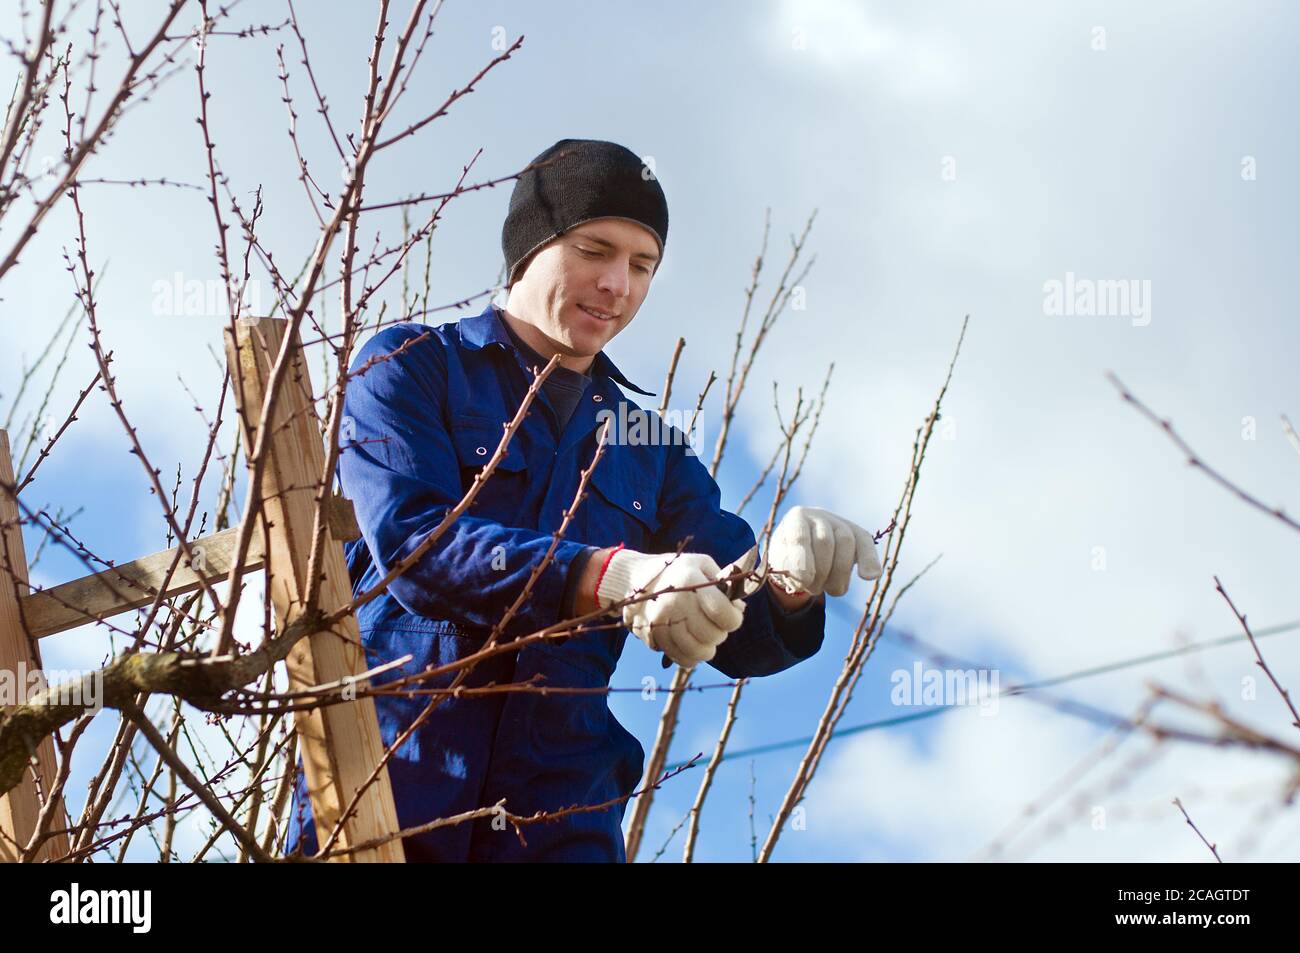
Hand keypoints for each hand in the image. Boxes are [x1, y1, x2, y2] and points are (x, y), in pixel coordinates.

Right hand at [595, 549, 745, 666]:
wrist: (635, 577)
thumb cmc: (677, 570)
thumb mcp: (701, 564)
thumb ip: (724, 583)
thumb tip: (739, 608)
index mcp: (690, 581)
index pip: (723, 614)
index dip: (734, 619)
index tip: (733, 614)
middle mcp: (674, 603)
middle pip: (711, 635)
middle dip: (720, 633)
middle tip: (716, 624)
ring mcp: (661, 622)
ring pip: (696, 651)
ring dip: (707, 649)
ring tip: (706, 637)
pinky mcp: (652, 636)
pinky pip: (679, 658)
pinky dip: (691, 657)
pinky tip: (693, 647)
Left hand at [766, 505, 881, 597]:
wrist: (804, 552)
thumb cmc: (790, 559)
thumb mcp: (781, 563)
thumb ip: (788, 569)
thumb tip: (803, 578)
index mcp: (795, 519)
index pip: (799, 536)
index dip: (801, 562)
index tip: (802, 582)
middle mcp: (818, 515)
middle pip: (825, 541)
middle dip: (821, 572)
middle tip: (812, 589)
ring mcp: (840, 522)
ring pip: (846, 542)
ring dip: (839, 573)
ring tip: (829, 589)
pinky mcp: (858, 534)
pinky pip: (866, 544)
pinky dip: (870, 561)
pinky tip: (869, 576)